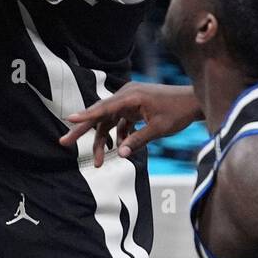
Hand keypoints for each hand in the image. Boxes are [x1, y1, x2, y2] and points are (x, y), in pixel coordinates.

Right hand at [58, 81, 201, 166]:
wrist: (192, 102)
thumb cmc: (177, 112)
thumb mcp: (158, 129)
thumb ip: (138, 141)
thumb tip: (119, 154)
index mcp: (130, 96)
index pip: (103, 108)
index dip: (85, 116)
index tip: (69, 119)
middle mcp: (126, 95)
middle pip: (99, 115)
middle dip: (82, 130)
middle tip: (64, 142)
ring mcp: (129, 101)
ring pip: (108, 122)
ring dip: (103, 140)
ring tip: (98, 161)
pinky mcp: (134, 107)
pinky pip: (119, 122)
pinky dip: (118, 135)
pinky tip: (120, 148)